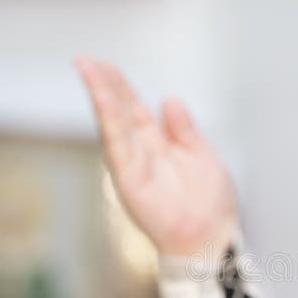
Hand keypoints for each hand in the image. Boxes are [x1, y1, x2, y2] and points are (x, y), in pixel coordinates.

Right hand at [75, 58, 235, 255]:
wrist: (213, 237)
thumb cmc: (210, 205)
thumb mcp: (202, 156)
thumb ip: (185, 130)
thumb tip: (169, 99)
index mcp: (160, 145)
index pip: (134, 110)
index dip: (120, 87)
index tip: (104, 65)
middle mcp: (142, 154)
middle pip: (118, 113)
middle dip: (103, 85)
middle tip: (84, 60)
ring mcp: (133, 167)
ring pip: (113, 126)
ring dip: (100, 98)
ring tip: (88, 71)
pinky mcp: (129, 182)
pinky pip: (117, 148)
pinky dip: (109, 123)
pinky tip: (103, 101)